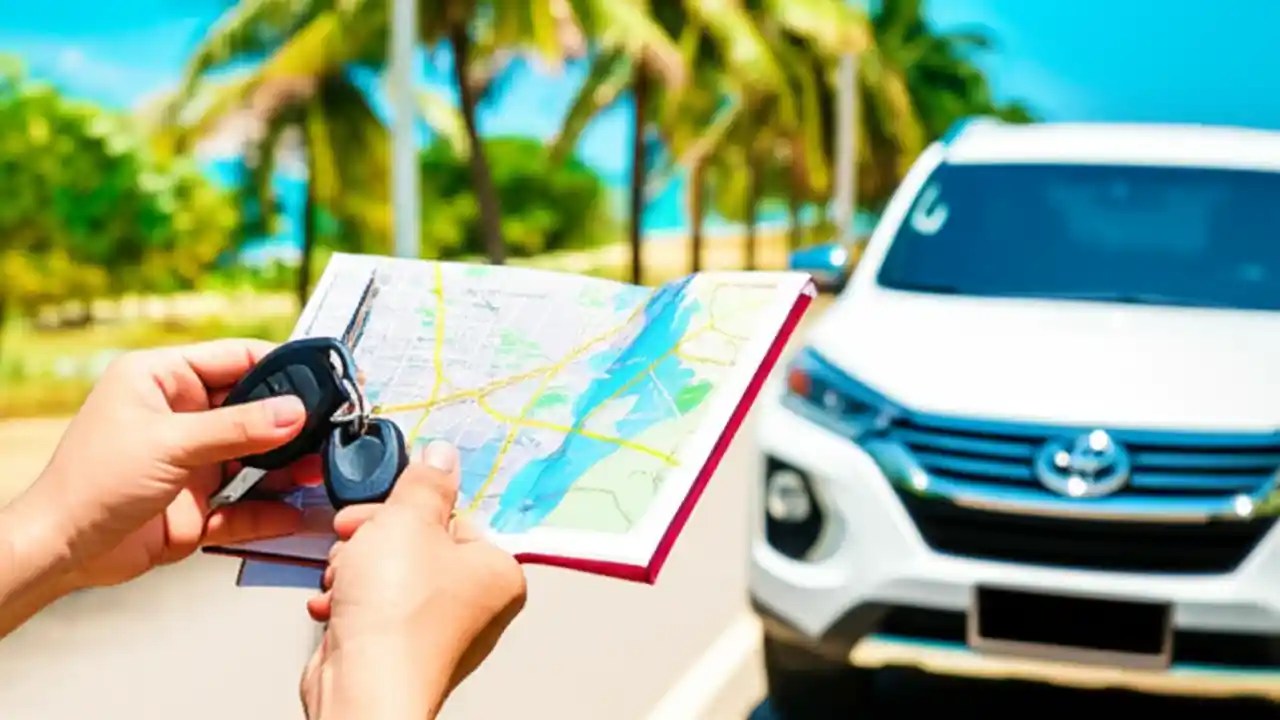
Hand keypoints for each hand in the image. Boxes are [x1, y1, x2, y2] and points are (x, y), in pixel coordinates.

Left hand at [1, 339, 317, 608]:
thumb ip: (238, 428)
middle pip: (254, 410)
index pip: (236, 357)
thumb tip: (296, 413)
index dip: (281, 366)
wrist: (62, 552)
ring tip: (319, 471)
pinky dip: (271, 510)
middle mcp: (182, 415)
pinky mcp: (200, 504)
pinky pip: (247, 503)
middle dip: (292, 422)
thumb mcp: (170, 444)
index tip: (323, 377)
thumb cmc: (91, 483)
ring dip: (288, 467)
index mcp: (163, 379)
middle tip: (332, 426)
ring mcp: (193, 460)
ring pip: (256, 457)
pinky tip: (295, 513)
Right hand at [300, 441, 525, 719]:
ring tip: (346, 578)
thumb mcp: (409, 519)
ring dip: (357, 569)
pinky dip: (351, 603)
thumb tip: (441, 457)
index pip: (457, 517)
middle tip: (357, 538)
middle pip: (420, 545)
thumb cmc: (397, 616)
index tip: (386, 506)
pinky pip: (375, 610)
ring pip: (390, 576)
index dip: (412, 508)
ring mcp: (438, 632)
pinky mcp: (401, 651)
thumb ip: (425, 482)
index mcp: (499, 572)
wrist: (361, 686)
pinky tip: (337, 606)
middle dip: (375, 539)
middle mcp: (477, 607)